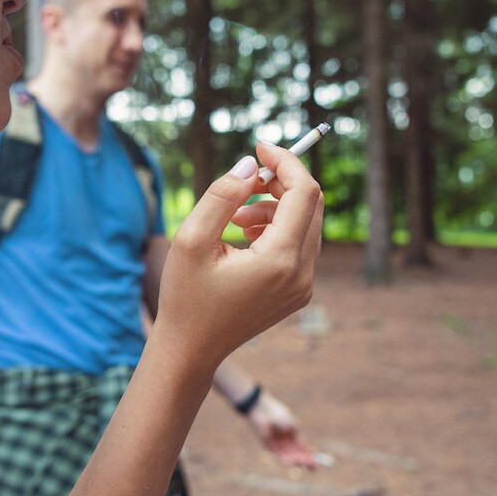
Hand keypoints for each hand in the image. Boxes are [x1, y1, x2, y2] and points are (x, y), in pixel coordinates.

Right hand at [153, 143, 323, 368]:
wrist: (191, 349)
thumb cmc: (185, 295)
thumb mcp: (192, 239)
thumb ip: (223, 195)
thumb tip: (251, 165)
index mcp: (280, 261)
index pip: (304, 193)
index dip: (285, 162)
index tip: (259, 146)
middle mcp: (302, 275)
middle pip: (312, 205)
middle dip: (281, 182)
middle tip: (246, 180)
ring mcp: (304, 286)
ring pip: (306, 223)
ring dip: (275, 206)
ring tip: (235, 218)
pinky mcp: (298, 291)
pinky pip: (300, 244)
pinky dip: (277, 228)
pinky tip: (244, 235)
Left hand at [246, 391, 316, 467]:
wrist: (263, 411)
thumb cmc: (279, 415)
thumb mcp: (293, 425)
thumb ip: (300, 438)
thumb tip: (308, 451)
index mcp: (294, 435)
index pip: (304, 449)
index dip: (311, 456)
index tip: (317, 462)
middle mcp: (287, 442)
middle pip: (298, 456)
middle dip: (305, 462)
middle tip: (312, 467)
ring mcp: (279, 445)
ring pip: (289, 458)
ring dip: (295, 462)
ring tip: (300, 462)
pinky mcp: (269, 447)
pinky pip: (278, 457)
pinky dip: (284, 460)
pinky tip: (290, 462)